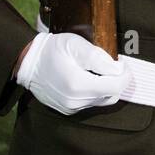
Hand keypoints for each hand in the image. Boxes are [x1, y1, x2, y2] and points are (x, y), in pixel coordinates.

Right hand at [15, 32, 130, 115]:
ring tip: (99, 70)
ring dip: (106, 86)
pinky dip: (95, 92)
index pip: (116, 86)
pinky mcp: (68, 109)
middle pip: (111, 95)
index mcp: (78, 84)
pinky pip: (91, 103)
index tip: (123, 63)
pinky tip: (88, 78)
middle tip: (113, 65)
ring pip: (102, 100)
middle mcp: (75, 101)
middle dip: (117, 80)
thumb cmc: (53, 50)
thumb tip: (118, 70)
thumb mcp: (76, 45)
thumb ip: (99, 57)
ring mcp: (70, 107)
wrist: (29, 63)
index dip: (125, 75)